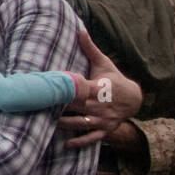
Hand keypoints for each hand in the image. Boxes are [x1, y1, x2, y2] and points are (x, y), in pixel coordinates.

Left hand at [58, 30, 141, 147]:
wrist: (134, 98)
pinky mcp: (104, 129)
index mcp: (98, 88)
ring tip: (47, 125)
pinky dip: (80, 142)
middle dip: (60, 108)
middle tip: (40, 108)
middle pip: (76, 107)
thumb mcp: (103, 63)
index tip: (51, 88)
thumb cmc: (113, 78)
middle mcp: (100, 105)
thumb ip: (90, 48)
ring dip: (65, 125)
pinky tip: (66, 145)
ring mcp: (103, 119)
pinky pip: (91, 138)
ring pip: (81, 123)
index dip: (67, 90)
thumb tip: (80, 30)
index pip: (80, 89)